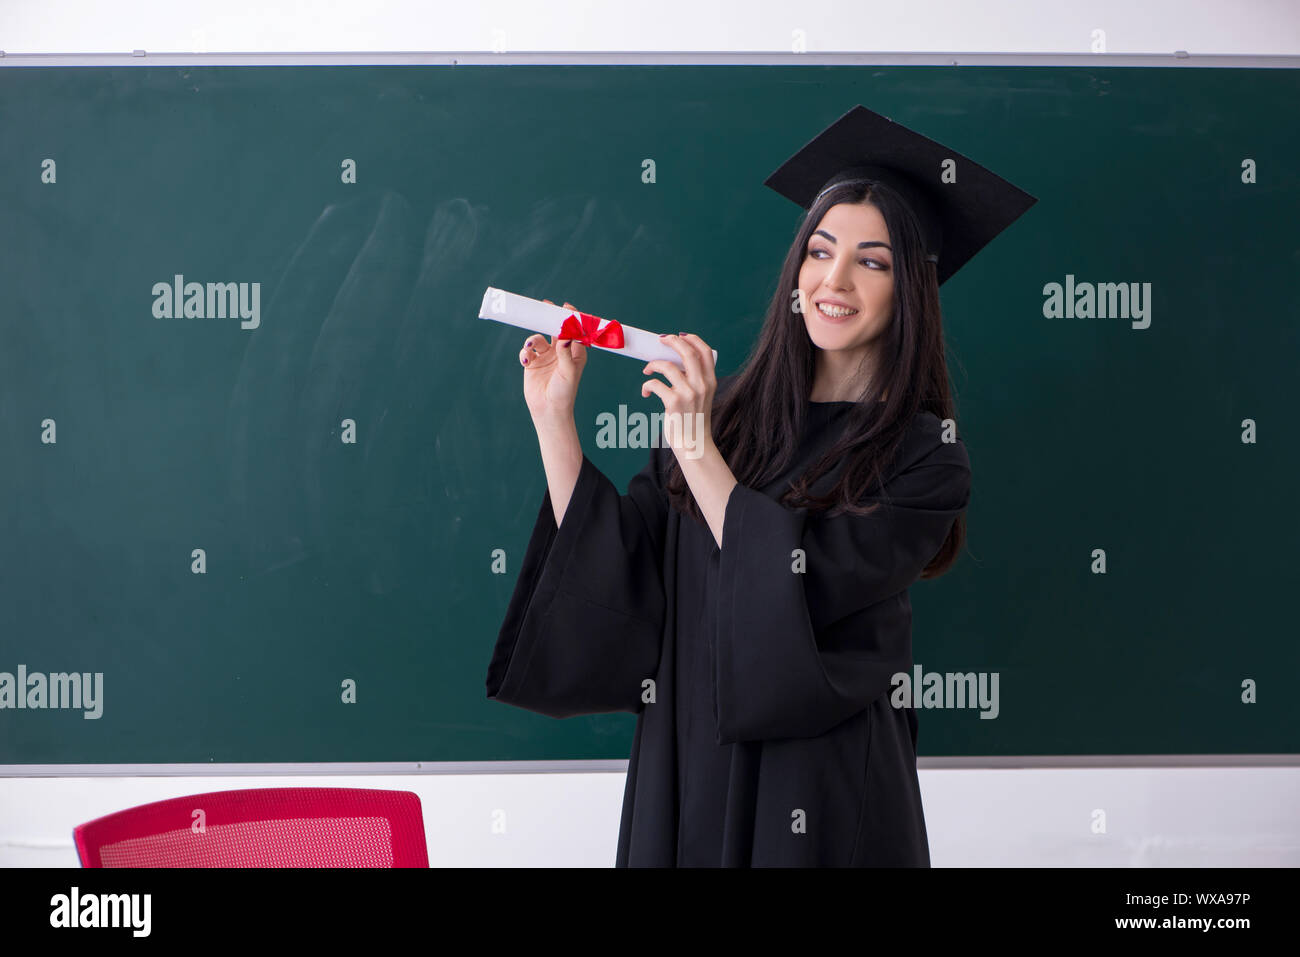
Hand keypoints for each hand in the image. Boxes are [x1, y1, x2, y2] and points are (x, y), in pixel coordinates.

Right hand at [520, 299, 587, 427]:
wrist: (549, 409)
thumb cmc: (564, 392)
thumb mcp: (568, 372)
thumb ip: (566, 353)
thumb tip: (566, 335)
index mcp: (575, 352)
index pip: (574, 330)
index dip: (570, 317)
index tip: (565, 307)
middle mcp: (561, 352)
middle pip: (554, 329)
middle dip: (548, 318)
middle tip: (543, 306)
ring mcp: (546, 356)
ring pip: (537, 338)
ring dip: (532, 340)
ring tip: (530, 346)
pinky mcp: (533, 363)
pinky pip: (526, 351)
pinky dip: (524, 353)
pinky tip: (526, 361)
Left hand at [641, 333, 716, 461]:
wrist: (694, 445)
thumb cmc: (692, 419)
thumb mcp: (701, 397)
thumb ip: (694, 380)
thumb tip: (673, 361)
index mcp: (710, 382)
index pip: (705, 352)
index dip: (692, 339)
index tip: (679, 335)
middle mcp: (702, 386)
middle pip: (687, 353)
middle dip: (672, 341)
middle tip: (660, 340)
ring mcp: (688, 394)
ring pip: (668, 366)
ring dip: (653, 365)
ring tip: (647, 371)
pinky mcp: (673, 403)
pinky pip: (655, 384)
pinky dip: (646, 385)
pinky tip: (645, 393)